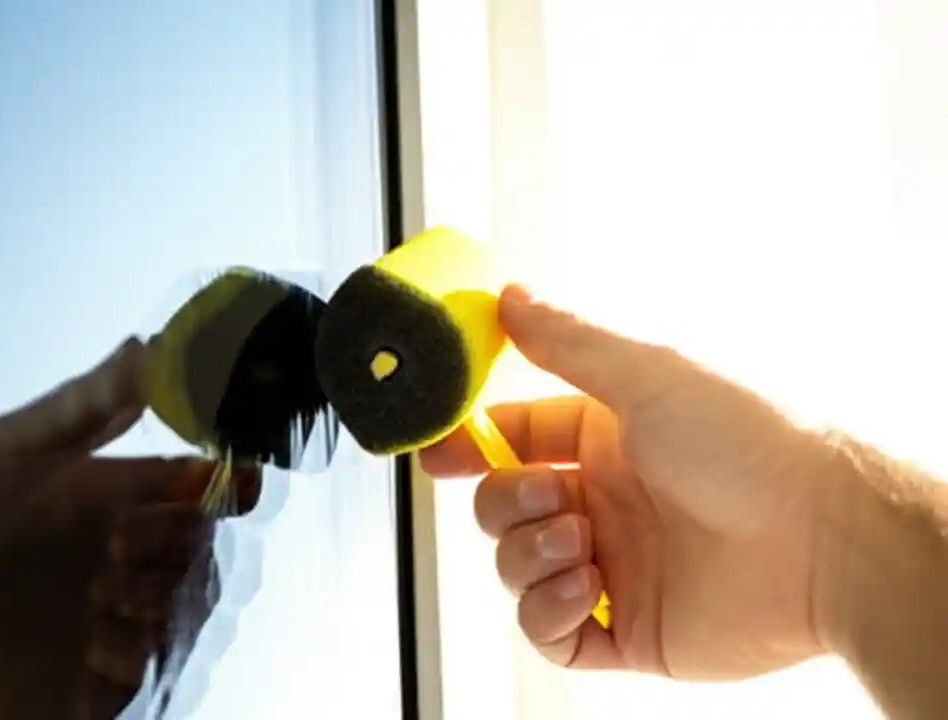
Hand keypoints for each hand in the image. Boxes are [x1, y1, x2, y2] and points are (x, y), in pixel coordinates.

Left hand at [0, 338, 258, 717]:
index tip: (237, 483)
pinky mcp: (74, 695)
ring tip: (115, 599)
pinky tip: (99, 648)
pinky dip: (138, 665)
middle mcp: (97, 562)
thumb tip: (152, 340)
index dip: (217, 484)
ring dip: (168, 606)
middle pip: (193, 556)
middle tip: (146, 548)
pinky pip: (140, 683)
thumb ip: (83, 407)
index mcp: (88, 500)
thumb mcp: (1, 453)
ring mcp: (88, 630)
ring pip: (178, 620)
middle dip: (193, 548)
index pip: (180, 489)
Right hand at [421, 286, 836, 678]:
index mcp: (607, 438)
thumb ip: (566, 341)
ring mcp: (614, 566)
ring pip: (515, 568)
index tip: (440, 452)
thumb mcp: (647, 374)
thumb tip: (509, 297)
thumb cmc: (750, 443)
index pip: (513, 438)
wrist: (824, 539)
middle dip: (507, 502)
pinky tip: (587, 585)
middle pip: (502, 505)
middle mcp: (606, 500)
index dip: (470, 445)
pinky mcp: (626, 629)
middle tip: (555, 496)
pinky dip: (547, 611)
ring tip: (580, 546)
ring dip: (527, 556)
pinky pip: (548, 635)